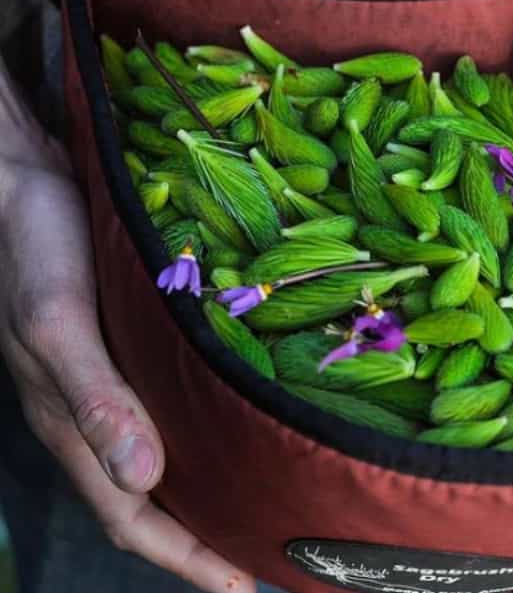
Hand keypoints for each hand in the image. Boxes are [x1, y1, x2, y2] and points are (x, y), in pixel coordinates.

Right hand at [0, 63, 254, 592]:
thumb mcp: (57, 324)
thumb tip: (142, 478)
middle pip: (150, 495)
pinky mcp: (125, 343)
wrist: (22, 185)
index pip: (131, 513)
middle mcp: (92, 410)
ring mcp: (109, 377)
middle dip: (201, 534)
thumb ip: (95, 399)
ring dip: (204, 486)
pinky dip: (200, 430)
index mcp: (72, 419)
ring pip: (161, 453)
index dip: (183, 556)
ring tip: (257, 501)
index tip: (241, 584)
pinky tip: (232, 421)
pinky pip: (166, 404)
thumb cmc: (34, 248)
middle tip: (264, 553)